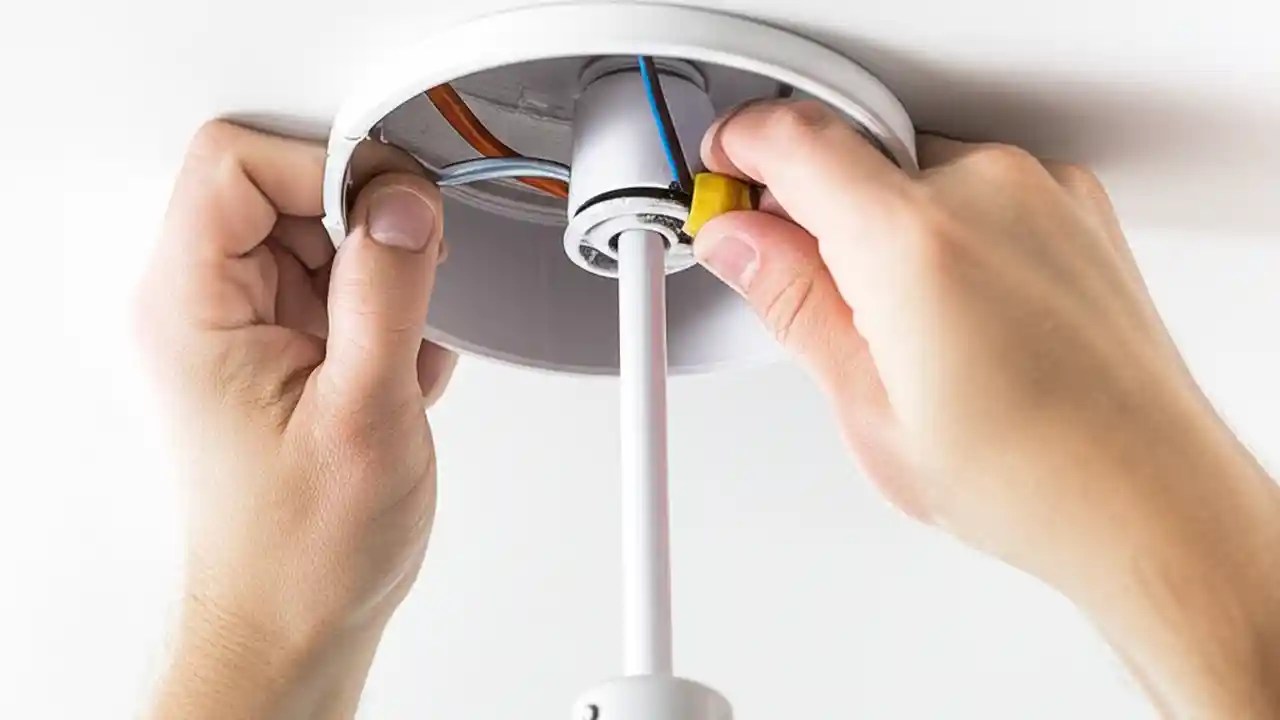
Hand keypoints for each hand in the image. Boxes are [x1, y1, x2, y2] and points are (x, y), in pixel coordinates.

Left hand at [139, 122, 452, 718]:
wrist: (297, 620)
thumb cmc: (304, 551)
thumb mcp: (364, 412)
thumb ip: (388, 291)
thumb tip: (404, 199)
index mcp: (192, 308)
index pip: (238, 163)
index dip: (325, 168)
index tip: (394, 213)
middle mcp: (205, 306)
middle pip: (286, 189)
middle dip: (369, 230)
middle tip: (411, 293)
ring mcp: (245, 327)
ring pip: (324, 235)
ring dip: (386, 281)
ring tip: (400, 356)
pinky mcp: (284, 348)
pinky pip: (344, 283)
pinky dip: (388, 316)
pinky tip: (397, 377)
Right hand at [694, 100, 1279, 715]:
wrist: (1146, 496)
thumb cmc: (1026, 475)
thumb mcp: (867, 403)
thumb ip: (791, 298)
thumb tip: (739, 239)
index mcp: (915, 241)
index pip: (796, 141)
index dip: (741, 149)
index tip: (724, 174)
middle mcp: (986, 192)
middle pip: (855, 154)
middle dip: (811, 206)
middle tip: (797, 277)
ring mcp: (1042, 192)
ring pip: (915, 169)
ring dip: (880, 219)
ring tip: (895, 321)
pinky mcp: (1076, 205)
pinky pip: (976, 185)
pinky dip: (943, 224)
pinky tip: (951, 306)